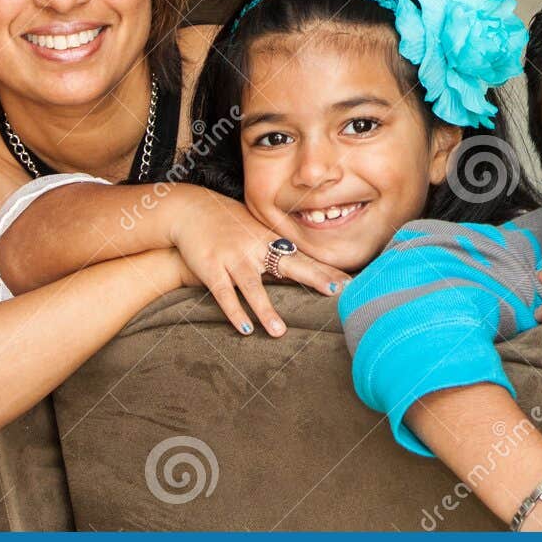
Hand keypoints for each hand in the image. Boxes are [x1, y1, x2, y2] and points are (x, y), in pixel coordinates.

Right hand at [167, 187, 350, 335]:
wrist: (191, 210)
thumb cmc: (228, 224)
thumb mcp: (256, 231)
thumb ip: (277, 248)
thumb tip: (303, 265)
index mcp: (271, 241)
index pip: (305, 258)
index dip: (327, 270)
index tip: (350, 282)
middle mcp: (256, 248)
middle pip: (291, 265)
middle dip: (315, 278)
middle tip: (337, 292)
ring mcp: (233, 257)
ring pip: (253, 286)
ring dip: (266, 310)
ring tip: (280, 332)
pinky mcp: (211, 267)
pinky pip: (225, 293)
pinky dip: (235, 312)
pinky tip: (245, 329)